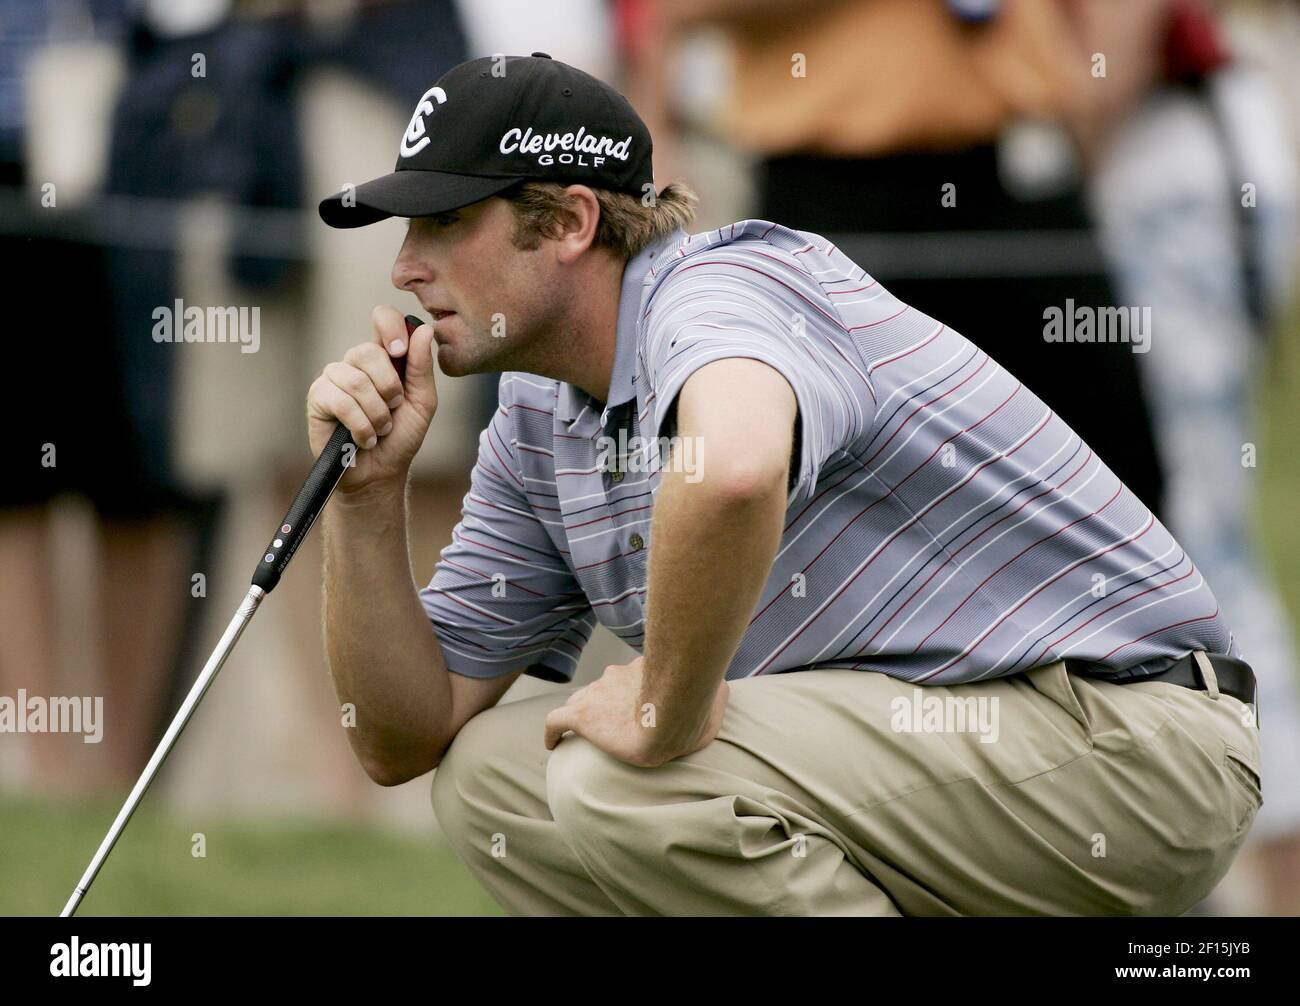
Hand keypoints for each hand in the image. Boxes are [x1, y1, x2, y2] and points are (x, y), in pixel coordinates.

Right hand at [306, 305, 438, 493]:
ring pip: (356, 381)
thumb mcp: (422, 402)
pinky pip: (340, 401)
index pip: (382, 318)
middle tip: (393, 410)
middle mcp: (356, 362)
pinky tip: (364, 439)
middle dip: (389, 388)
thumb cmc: (401, 436)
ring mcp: (334, 377)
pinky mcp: (318, 397)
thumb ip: (422, 367)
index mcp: (383, 357)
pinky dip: (361, 425)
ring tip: (380, 430)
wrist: (380, 472)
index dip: (391, 327)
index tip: (400, 352)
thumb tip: (423, 329)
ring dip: (377, 414)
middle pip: (369, 351)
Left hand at [543, 657, 729, 767]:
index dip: (628, 693)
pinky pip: (555, 721)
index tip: (633, 707)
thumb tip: (722, 689)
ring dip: (585, 716)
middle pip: (602, 689)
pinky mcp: (582, 717)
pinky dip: (552, 732)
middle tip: (612, 725)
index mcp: (643, 672)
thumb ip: (713, 692)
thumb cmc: (696, 708)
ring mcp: (597, 695)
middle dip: (604, 703)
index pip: (628, 678)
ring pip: (580, 702)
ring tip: (587, 738)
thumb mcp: (716, 695)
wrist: (670, 720)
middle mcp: (616, 678)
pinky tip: (552, 745)